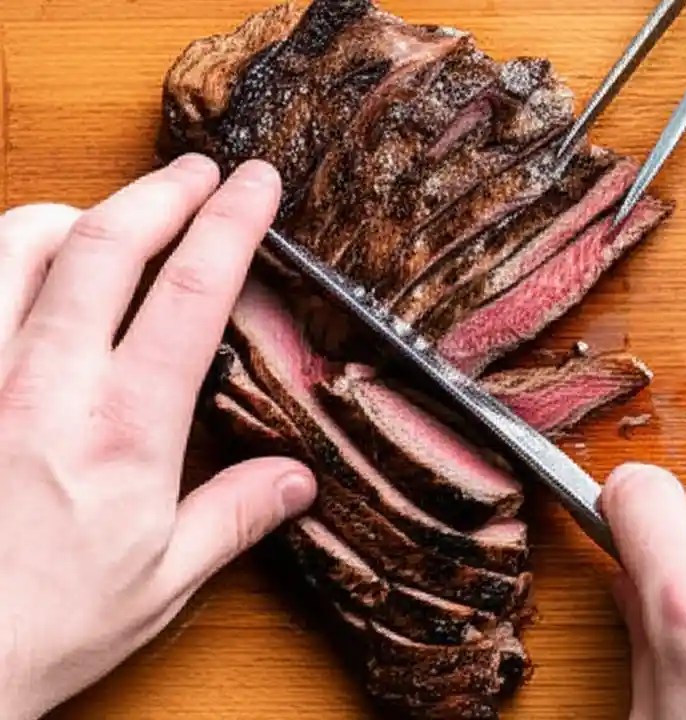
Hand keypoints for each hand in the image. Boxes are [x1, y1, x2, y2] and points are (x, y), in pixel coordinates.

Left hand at [0, 155, 316, 718]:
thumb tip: (294, 480)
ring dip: (73, 213)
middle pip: (104, 241)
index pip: (192, 290)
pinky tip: (27, 273)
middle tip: (196, 170)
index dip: (232, 222)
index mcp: (123, 428)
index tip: (256, 185)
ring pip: (15, 243)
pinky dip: (5, 260)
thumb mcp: (161, 582)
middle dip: (160, 189)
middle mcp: (44, 385)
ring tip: (107, 218)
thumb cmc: (38, 628)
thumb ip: (233, 516)